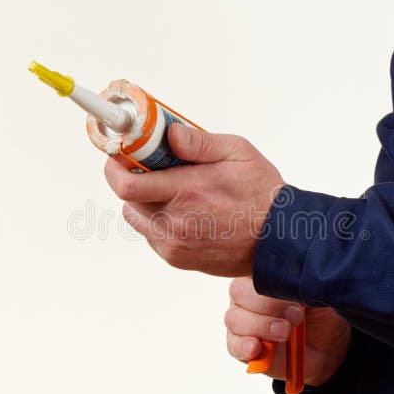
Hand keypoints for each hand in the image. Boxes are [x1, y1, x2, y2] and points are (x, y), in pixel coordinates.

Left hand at [104, 124, 283, 276]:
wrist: (278, 239)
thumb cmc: (261, 194)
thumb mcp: (238, 153)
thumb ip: (199, 142)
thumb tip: (169, 134)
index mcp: (187, 192)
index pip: (125, 184)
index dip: (115, 166)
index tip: (121, 154)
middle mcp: (174, 222)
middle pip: (127, 199)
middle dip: (132, 178)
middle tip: (152, 167)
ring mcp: (174, 244)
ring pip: (135, 217)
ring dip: (143, 200)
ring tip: (170, 190)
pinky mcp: (177, 258)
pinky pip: (150, 234)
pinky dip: (156, 220)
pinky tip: (181, 210)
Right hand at [225, 276, 350, 386]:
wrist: (326, 347)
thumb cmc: (321, 312)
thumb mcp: (320, 293)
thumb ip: (307, 282)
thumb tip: (302, 280)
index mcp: (262, 273)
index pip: (251, 266)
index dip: (269, 279)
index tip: (295, 295)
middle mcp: (246, 293)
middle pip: (239, 292)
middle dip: (268, 305)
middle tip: (296, 317)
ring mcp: (240, 320)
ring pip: (235, 319)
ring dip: (260, 326)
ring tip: (285, 333)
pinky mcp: (240, 346)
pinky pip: (232, 345)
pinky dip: (244, 347)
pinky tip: (256, 348)